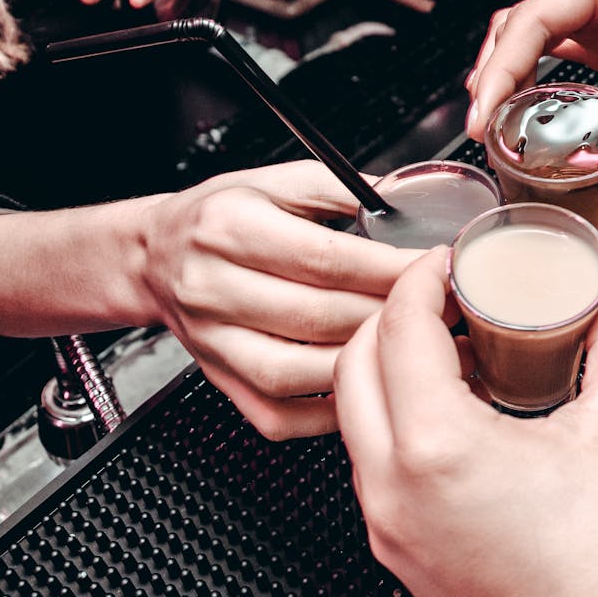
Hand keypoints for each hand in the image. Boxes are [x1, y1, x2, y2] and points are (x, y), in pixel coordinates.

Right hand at [139, 160, 419, 439]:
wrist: (154, 259)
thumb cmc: (220, 218)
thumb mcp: (274, 182)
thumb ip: (338, 190)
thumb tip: (402, 204)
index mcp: (230, 228)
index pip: (324, 259)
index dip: (389, 269)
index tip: (434, 270)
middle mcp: (214, 287)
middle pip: (319, 316)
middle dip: (391, 318)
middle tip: (443, 314)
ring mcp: (213, 343)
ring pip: (301, 372)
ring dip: (366, 366)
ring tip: (413, 352)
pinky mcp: (220, 382)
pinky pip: (281, 414)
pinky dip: (329, 410)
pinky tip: (365, 389)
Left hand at [333, 248, 597, 596]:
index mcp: (436, 446)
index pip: (399, 327)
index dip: (422, 278)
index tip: (449, 263)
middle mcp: (390, 483)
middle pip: (353, 360)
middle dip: (391, 314)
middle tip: (443, 297)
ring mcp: (382, 518)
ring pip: (352, 411)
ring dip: (387, 366)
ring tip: (451, 350)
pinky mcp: (390, 544)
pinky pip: (369, 457)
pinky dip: (394, 417)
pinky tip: (450, 413)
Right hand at [465, 0, 597, 214]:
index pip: (534, 19)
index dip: (499, 69)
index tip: (483, 115)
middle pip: (518, 28)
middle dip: (491, 77)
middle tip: (480, 132)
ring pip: (526, 40)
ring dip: (503, 79)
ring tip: (489, 128)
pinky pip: (549, 58)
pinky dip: (527, 86)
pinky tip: (520, 118)